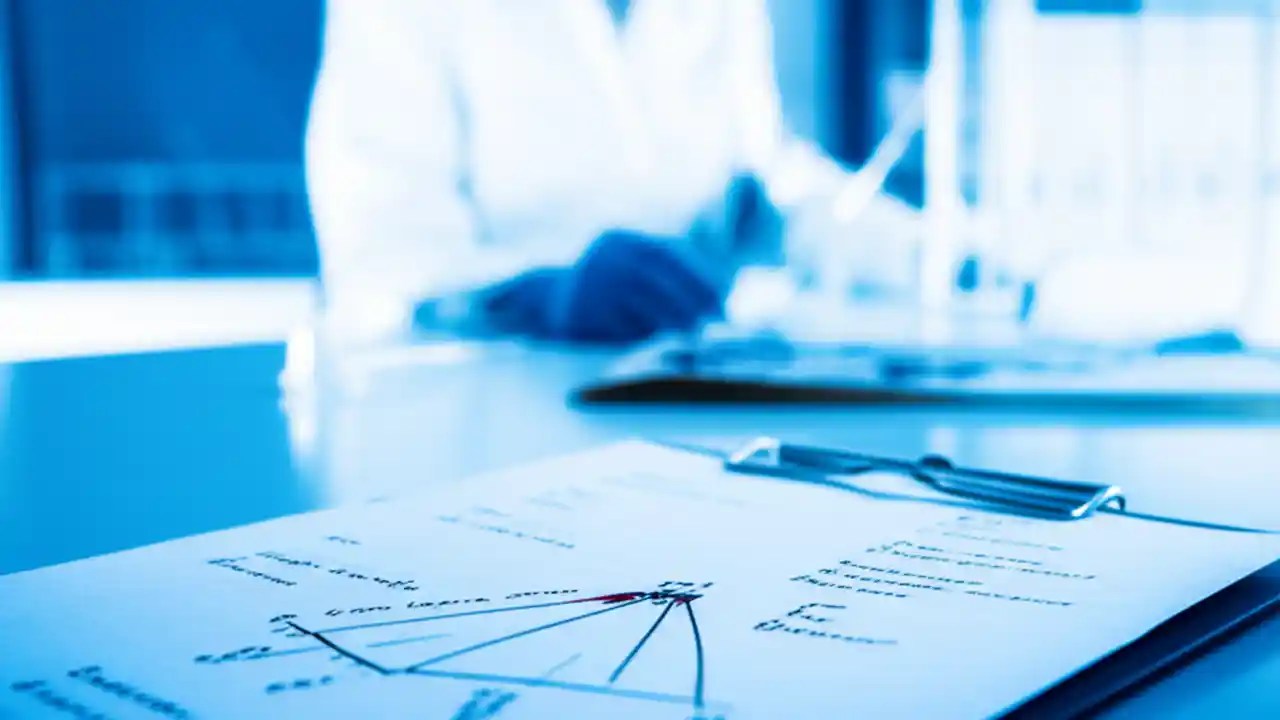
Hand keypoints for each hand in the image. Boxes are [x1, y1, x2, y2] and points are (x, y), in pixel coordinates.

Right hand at [476, 231, 725, 343]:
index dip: (701, 277)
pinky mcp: (581, 313)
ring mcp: (591, 283)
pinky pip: (624, 330)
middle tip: (713, 327)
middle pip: (661, 281)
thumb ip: (669, 278)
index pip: (671, 253)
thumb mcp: (633, 272)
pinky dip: (648, 340)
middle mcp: (605, 256)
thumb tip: (720, 298)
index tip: (722, 300)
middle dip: (692, 305)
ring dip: (674, 327)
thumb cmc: (608, 292)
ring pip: (645, 307)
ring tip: (695, 341)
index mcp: (623, 240)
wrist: (549, 304)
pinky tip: (662, 348)